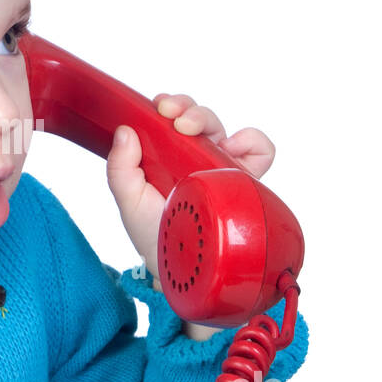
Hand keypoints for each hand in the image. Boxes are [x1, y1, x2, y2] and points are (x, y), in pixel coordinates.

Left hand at [106, 93, 275, 291]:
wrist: (183, 277)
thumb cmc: (156, 238)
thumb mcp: (129, 204)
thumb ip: (120, 170)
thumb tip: (124, 130)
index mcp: (169, 157)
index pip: (173, 120)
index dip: (169, 105)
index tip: (159, 107)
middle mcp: (198, 160)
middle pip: (200, 119)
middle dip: (187, 108)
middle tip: (173, 116)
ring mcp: (223, 171)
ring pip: (226, 129)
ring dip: (209, 120)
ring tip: (193, 130)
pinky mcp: (247, 185)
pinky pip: (261, 153)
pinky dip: (253, 142)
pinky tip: (233, 149)